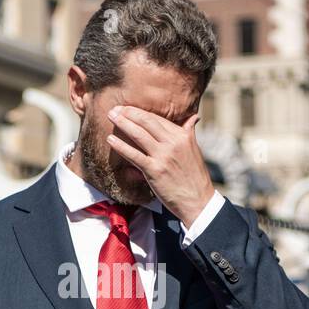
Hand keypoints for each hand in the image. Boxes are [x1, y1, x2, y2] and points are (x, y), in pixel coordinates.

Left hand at [106, 105, 214, 227]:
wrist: (198, 200)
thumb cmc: (195, 177)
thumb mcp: (194, 150)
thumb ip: (189, 132)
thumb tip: (194, 118)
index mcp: (182, 136)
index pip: (157, 119)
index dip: (140, 113)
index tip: (128, 108)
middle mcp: (173, 143)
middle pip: (147, 122)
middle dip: (129, 113)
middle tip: (115, 108)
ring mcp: (163, 156)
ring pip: (139, 135)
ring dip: (123, 123)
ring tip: (111, 116)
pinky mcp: (154, 170)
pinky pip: (134, 155)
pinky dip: (121, 146)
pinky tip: (110, 140)